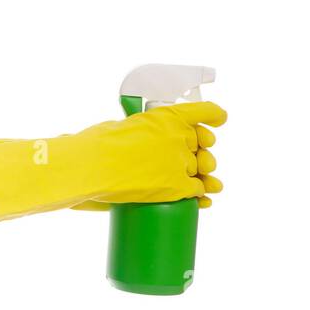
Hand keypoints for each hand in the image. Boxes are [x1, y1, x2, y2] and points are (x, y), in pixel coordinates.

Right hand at [78, 103, 224, 206]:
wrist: (91, 167)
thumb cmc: (97, 145)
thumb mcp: (122, 125)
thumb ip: (140, 133)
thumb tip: (141, 148)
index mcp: (168, 115)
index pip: (204, 111)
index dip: (214, 116)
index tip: (219, 120)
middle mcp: (179, 136)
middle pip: (202, 144)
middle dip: (201, 152)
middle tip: (198, 160)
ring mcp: (181, 162)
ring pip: (202, 169)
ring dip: (204, 175)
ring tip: (205, 182)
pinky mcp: (177, 186)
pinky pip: (197, 190)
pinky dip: (201, 195)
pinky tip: (202, 198)